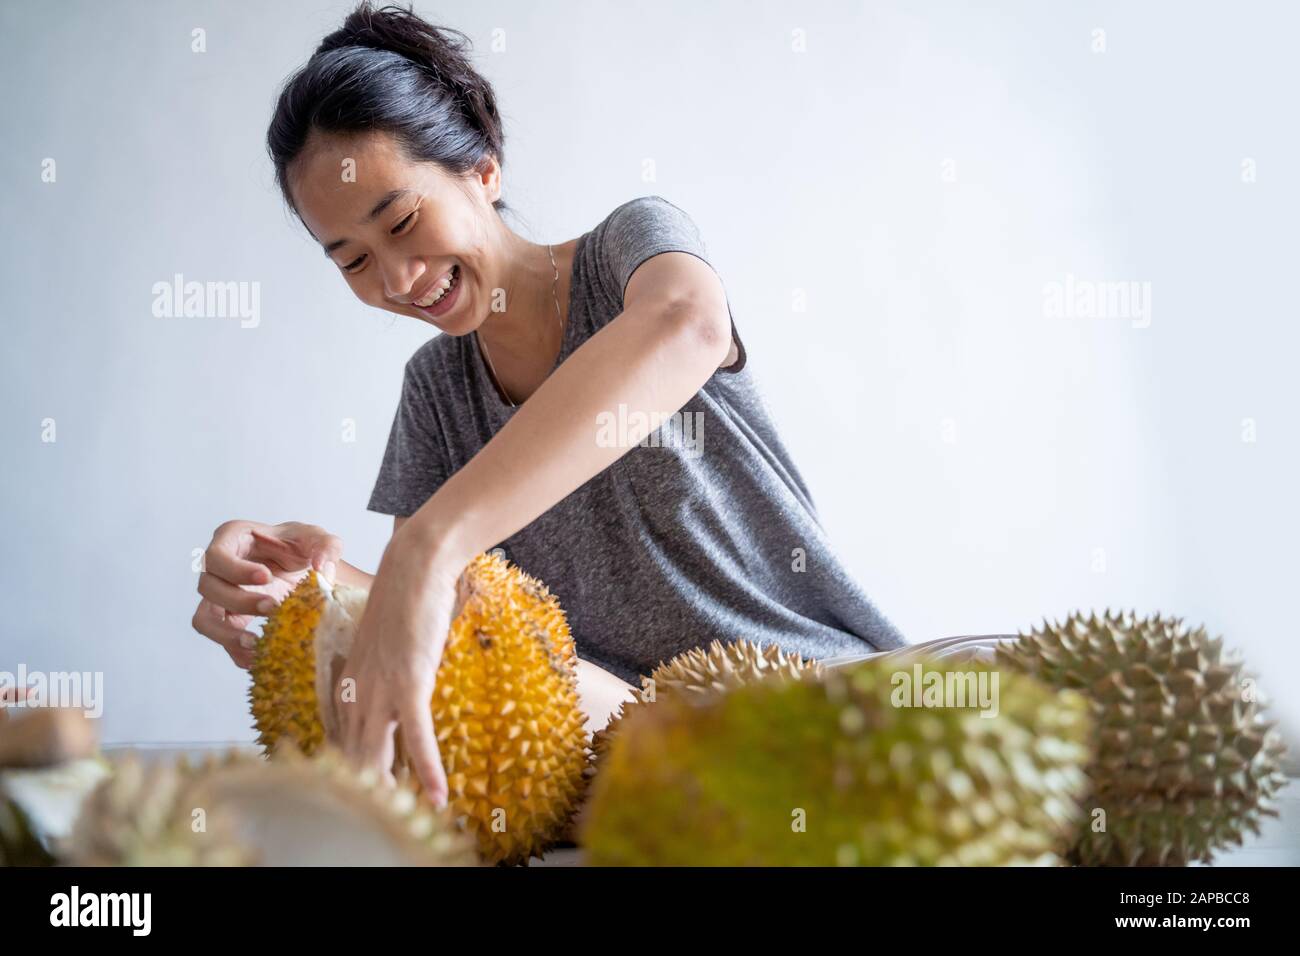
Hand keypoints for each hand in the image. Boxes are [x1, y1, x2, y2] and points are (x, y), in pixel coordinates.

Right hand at [192, 520, 343, 668]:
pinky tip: (259, 657)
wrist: (299, 566)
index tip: (267, 577)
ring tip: (258, 642)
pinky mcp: (226, 619)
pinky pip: (219, 639)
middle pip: (208, 586)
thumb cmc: (299, 545)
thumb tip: (321, 566)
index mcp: (232, 538)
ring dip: (227, 634)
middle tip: (272, 607)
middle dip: (239, 601)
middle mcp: (217, 567)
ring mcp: (218, 595)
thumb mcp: (317, 538)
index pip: (218, 554)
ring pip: (204, 619)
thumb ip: (326, 546)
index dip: (236, 569)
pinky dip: (235, 651)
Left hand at [337, 531, 460, 804]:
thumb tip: (404, 679)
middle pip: (355, 755)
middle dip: (367, 791)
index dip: (353, 771)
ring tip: (404, 818)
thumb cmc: (405, 597)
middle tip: (380, 818)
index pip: (345, 739)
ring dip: (393, 791)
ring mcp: (381, 690)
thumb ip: (389, 666)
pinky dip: (427, 769)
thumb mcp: (388, 640)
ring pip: (379, 754)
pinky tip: (436, 796)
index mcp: (350, 683)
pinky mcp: (408, 683)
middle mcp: (358, 692)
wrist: (414, 566)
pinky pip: (417, 737)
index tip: (364, 795)